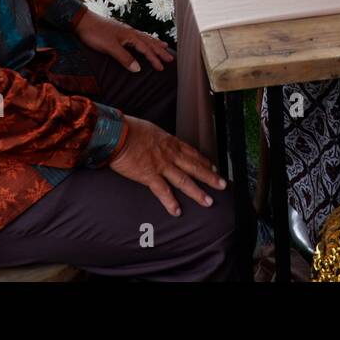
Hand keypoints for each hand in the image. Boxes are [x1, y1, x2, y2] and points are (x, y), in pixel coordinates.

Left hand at [77, 10, 173, 72]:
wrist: (82, 20)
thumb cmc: (95, 34)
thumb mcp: (110, 47)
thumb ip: (124, 58)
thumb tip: (138, 69)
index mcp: (130, 36)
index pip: (146, 50)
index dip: (155, 59)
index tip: (163, 68)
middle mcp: (130, 32)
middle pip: (149, 42)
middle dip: (160, 51)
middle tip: (171, 59)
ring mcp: (125, 30)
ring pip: (145, 38)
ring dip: (155, 43)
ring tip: (164, 46)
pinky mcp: (119, 30)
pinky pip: (138, 36)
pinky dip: (145, 39)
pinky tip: (144, 39)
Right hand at [108, 116, 226, 215]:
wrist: (117, 133)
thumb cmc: (129, 128)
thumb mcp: (150, 129)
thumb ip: (158, 139)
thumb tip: (158, 141)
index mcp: (170, 142)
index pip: (192, 153)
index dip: (204, 161)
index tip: (213, 167)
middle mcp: (169, 154)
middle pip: (194, 166)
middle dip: (210, 177)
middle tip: (223, 185)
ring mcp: (161, 165)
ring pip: (184, 180)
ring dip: (197, 192)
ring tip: (208, 202)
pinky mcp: (148, 175)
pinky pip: (162, 191)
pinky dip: (170, 202)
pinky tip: (177, 211)